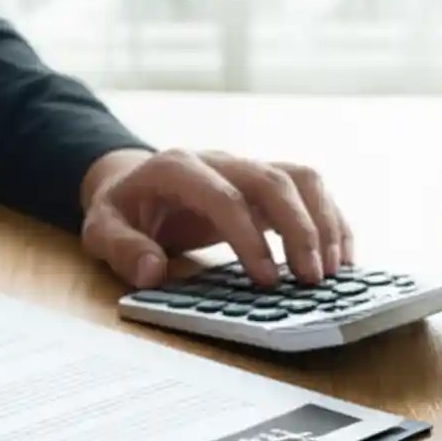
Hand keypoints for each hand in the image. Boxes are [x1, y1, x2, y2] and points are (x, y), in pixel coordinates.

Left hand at [79, 148, 353, 286]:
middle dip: (299, 229)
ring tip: (334, 271)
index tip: (266, 280)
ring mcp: (245, 167)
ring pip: (300, 178)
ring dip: (323, 221)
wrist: (132, 184)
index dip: (248, 237)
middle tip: (312, 280)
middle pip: (272, 180)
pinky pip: (309, 189)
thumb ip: (122, 249)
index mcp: (176, 168)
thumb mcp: (101, 231)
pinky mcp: (264, 182)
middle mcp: (218, 160)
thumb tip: (152, 271)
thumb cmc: (121, 211)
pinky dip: (330, 220)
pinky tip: (341, 257)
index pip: (223, 197)